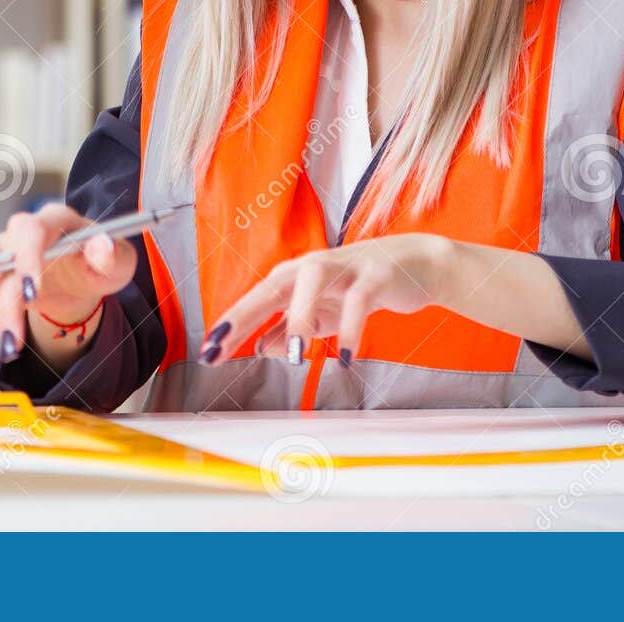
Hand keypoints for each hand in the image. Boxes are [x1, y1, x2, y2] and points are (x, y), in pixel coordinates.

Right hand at [0, 202, 135, 366]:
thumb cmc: (96, 265)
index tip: (31, 296)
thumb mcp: (118, 263)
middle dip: (2, 301)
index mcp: (55, 221)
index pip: (31, 230)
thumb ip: (114, 256)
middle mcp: (20, 232)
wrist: (78, 277)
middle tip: (13, 340)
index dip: (26, 260)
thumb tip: (103, 247)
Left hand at [199, 234, 453, 364]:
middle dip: (245, 314)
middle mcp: (314, 267)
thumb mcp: (323, 314)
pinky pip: (361, 301)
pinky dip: (353, 329)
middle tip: (222, 346)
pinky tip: (347, 358)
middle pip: (273, 284)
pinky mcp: (377, 275)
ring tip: (296, 356)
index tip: (208, 353)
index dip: (231, 324)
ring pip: (313, 281)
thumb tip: (260, 348)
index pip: (256, 299)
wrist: (416, 265)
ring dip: (301, 316)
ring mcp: (346, 268)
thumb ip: (291, 330)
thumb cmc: (360, 287)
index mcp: (296, 277)